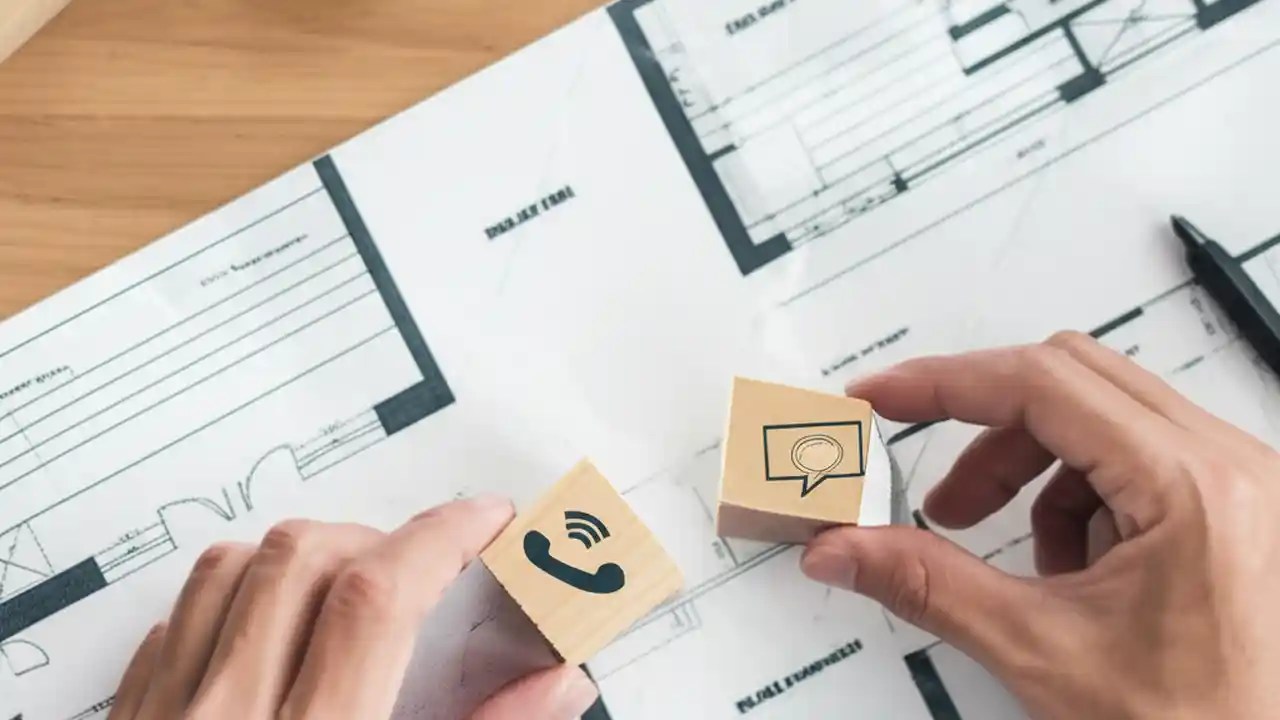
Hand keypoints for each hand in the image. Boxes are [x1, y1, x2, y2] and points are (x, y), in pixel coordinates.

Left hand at [108, 496, 597, 719]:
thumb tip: (556, 688)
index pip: (378, 600)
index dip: (445, 539)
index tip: (487, 522)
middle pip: (304, 562)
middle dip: (384, 540)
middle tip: (426, 569)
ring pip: (230, 571)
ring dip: (303, 558)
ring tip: (350, 589)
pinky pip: (174, 625)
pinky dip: (232, 602)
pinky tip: (270, 638)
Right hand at [801, 332, 1279, 718]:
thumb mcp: (1040, 652)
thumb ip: (927, 585)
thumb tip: (843, 548)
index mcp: (1192, 486)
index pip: (1042, 383)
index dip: (945, 384)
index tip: (883, 398)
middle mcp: (1231, 466)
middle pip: (1071, 381)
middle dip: (986, 431)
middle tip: (938, 494)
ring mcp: (1239, 483)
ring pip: (1100, 415)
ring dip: (1032, 470)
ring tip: (1012, 550)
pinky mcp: (1232, 505)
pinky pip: (1132, 457)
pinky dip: (1077, 497)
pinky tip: (1071, 567)